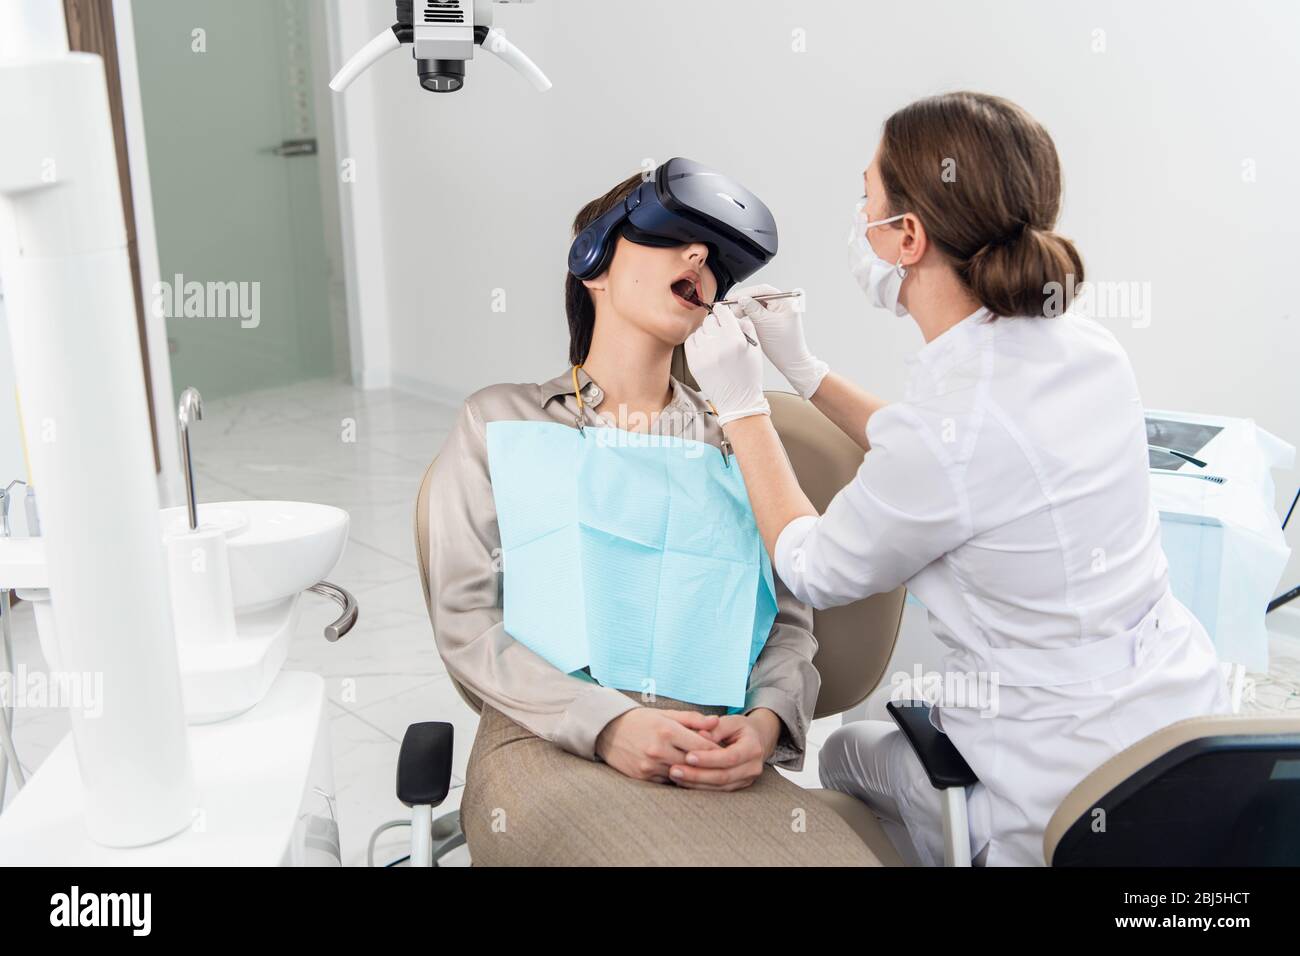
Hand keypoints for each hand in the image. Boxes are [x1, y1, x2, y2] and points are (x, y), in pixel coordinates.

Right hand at [595, 708, 721, 782]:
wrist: (608, 731)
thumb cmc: (641, 720)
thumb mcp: (666, 714)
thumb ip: (693, 719)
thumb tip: (717, 721)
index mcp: (667, 730)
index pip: (702, 745)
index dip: (718, 750)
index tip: (729, 751)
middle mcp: (658, 749)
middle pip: (695, 762)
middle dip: (710, 763)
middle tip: (725, 764)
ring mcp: (650, 765)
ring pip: (683, 775)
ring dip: (695, 773)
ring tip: (709, 770)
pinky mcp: (643, 777)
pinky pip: (668, 781)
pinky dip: (678, 778)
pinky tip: (687, 774)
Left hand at [667, 709, 781, 790]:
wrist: (757, 740)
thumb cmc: (740, 728)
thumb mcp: (730, 721)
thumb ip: (715, 727)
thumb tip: (699, 734)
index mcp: (753, 748)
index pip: (730, 757)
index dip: (709, 759)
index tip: (688, 756)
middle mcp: (753, 767)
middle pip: (723, 776)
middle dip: (697, 775)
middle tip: (674, 770)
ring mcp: (746, 779)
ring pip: (719, 786)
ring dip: (695, 783)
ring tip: (674, 776)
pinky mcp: (738, 786)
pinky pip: (718, 790)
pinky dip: (700, 787)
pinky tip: (683, 782)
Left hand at [685, 303, 769, 425]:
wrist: (738, 400)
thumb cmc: (748, 375)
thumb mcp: (755, 348)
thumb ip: (745, 326)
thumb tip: (731, 314)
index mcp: (735, 340)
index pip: (722, 312)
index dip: (723, 312)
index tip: (722, 314)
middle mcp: (718, 345)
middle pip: (710, 321)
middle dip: (716, 324)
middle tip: (721, 334)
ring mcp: (704, 354)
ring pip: (700, 331)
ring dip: (706, 334)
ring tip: (715, 346)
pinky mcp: (694, 363)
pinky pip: (690, 342)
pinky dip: (697, 343)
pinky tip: (706, 350)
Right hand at [731, 283, 827, 399]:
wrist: (791, 362)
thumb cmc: (784, 346)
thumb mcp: (765, 324)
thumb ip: (752, 309)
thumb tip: (742, 298)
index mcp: (786, 302)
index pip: (763, 290)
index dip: (746, 293)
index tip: (732, 298)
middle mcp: (784, 304)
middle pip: (760, 296)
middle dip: (744, 300)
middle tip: (730, 308)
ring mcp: (779, 311)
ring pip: (758, 303)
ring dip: (745, 307)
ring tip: (734, 314)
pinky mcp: (774, 319)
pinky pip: (759, 311)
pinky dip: (749, 313)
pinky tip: (741, 316)